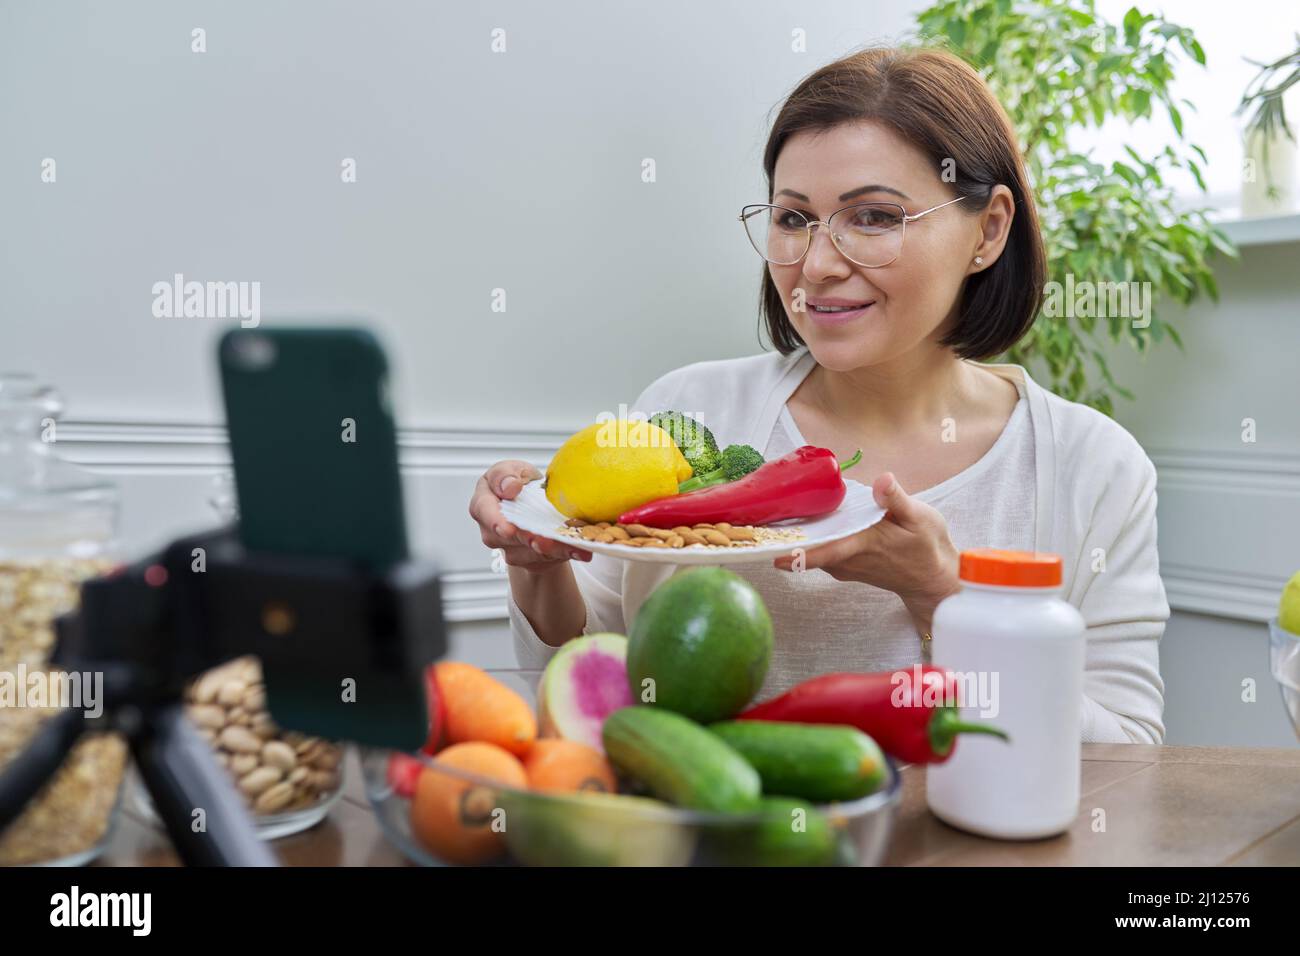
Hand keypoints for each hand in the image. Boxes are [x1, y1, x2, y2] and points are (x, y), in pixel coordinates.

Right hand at [468, 460, 591, 572]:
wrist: (534, 504)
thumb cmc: (519, 483)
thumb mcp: (513, 469)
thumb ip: (506, 474)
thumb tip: (509, 487)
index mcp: (483, 504)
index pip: (484, 512)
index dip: (496, 522)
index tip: (508, 529)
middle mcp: (492, 532)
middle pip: (509, 539)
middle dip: (529, 540)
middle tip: (545, 540)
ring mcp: (509, 549)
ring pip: (529, 553)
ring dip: (552, 550)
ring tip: (572, 546)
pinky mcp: (529, 560)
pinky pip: (546, 560)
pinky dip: (565, 554)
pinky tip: (579, 551)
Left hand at [772, 472, 959, 632]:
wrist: (933, 579)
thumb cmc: (927, 547)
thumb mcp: (920, 518)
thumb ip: (897, 499)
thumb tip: (882, 480)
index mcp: (862, 545)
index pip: (823, 552)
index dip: (796, 553)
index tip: (770, 551)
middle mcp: (847, 560)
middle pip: (807, 550)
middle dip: (782, 538)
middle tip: (753, 522)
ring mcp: (844, 565)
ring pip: (810, 552)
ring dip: (791, 538)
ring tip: (767, 516)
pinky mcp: (844, 565)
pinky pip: (818, 552)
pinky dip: (806, 540)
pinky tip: (797, 521)